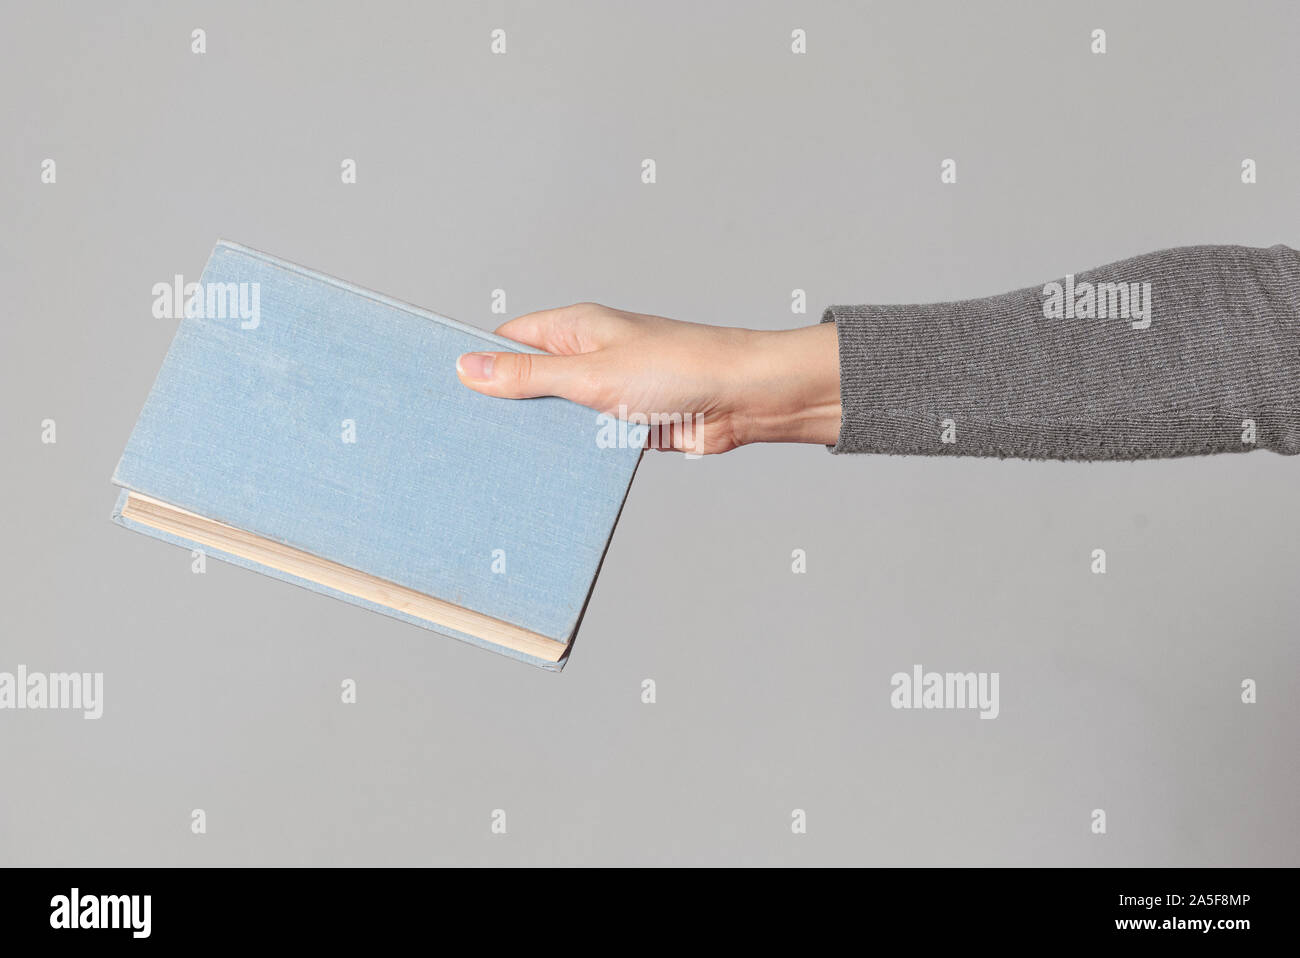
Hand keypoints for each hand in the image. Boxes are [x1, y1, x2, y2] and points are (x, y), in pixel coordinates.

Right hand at [455, 303, 841, 454]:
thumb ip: (528, 377)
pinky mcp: (627, 427)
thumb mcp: (590, 374)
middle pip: (528, 383)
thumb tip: (468, 368)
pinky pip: (584, 444)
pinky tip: (541, 479)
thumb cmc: (679, 367)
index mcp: (574, 329)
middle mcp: (587, 358)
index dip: (476, 363)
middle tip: (458, 440)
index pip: (508, 341)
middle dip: (501, 409)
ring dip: (536, 439)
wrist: (743, 400)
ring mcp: (607, 394)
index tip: (440, 390)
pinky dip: (567, 458)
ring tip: (490, 466)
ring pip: (555, 418)